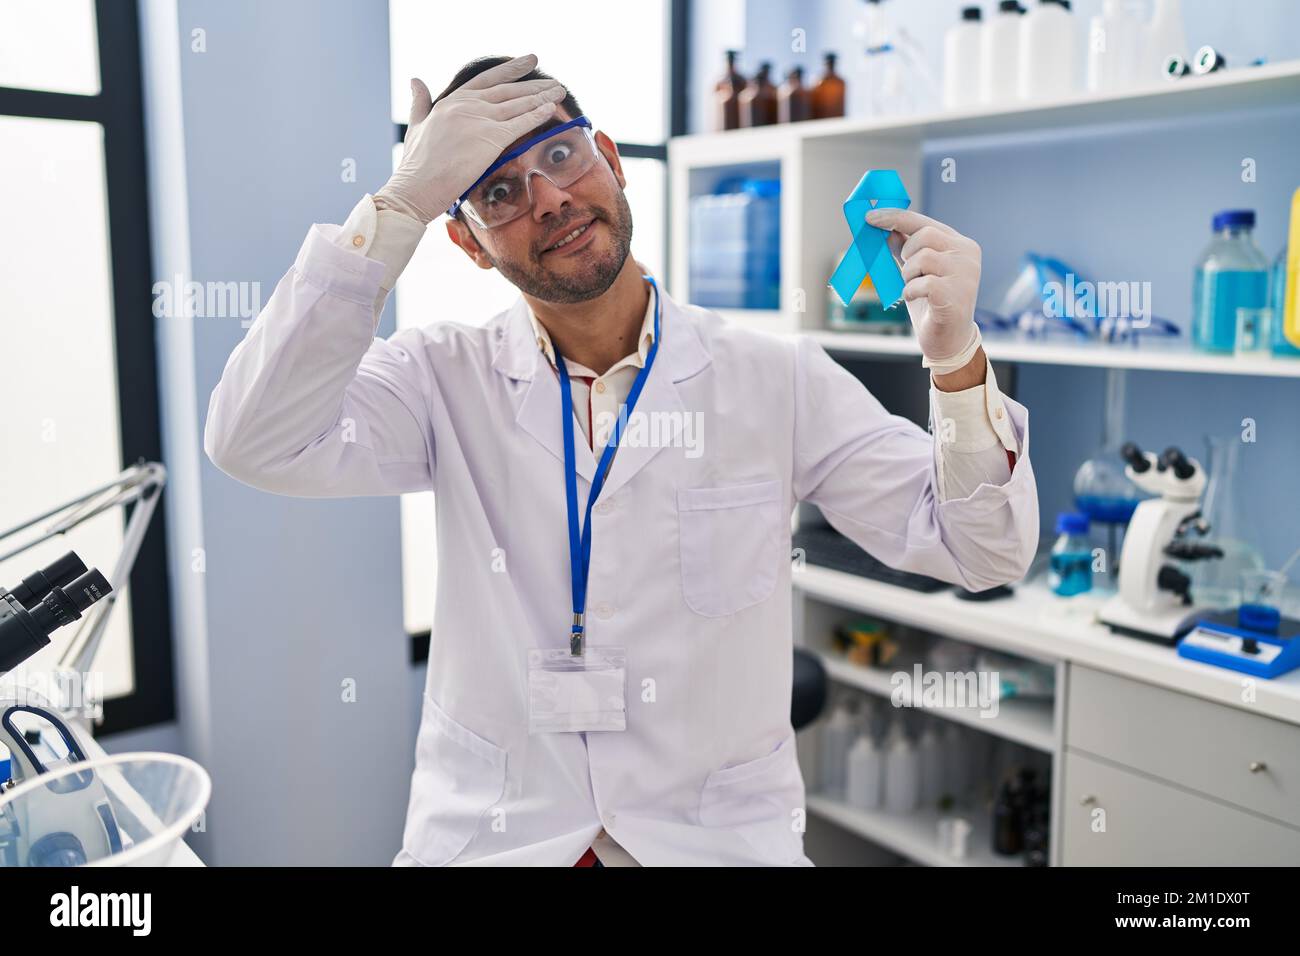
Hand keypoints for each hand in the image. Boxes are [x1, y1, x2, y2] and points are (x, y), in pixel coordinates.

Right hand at [375, 54, 566, 224]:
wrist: (416, 187)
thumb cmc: (416, 165)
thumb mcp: (417, 125)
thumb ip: (420, 102)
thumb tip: (415, 80)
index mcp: (452, 101)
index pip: (487, 79)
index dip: (510, 70)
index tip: (529, 61)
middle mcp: (467, 105)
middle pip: (508, 90)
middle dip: (533, 84)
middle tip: (553, 80)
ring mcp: (479, 120)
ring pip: (517, 104)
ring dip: (541, 97)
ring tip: (558, 91)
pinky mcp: (489, 138)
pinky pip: (520, 123)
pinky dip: (537, 115)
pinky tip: (550, 109)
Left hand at [865, 208, 981, 375]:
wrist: (948, 340)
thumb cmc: (932, 304)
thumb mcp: (916, 272)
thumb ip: (905, 249)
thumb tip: (885, 230)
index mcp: (959, 244)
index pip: (923, 221)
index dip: (894, 217)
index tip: (869, 217)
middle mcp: (967, 254)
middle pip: (924, 235)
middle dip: (906, 254)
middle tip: (908, 273)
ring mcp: (966, 273)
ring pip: (922, 258)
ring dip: (909, 275)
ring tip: (915, 288)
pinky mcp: (956, 293)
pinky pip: (922, 282)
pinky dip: (911, 291)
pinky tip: (917, 299)